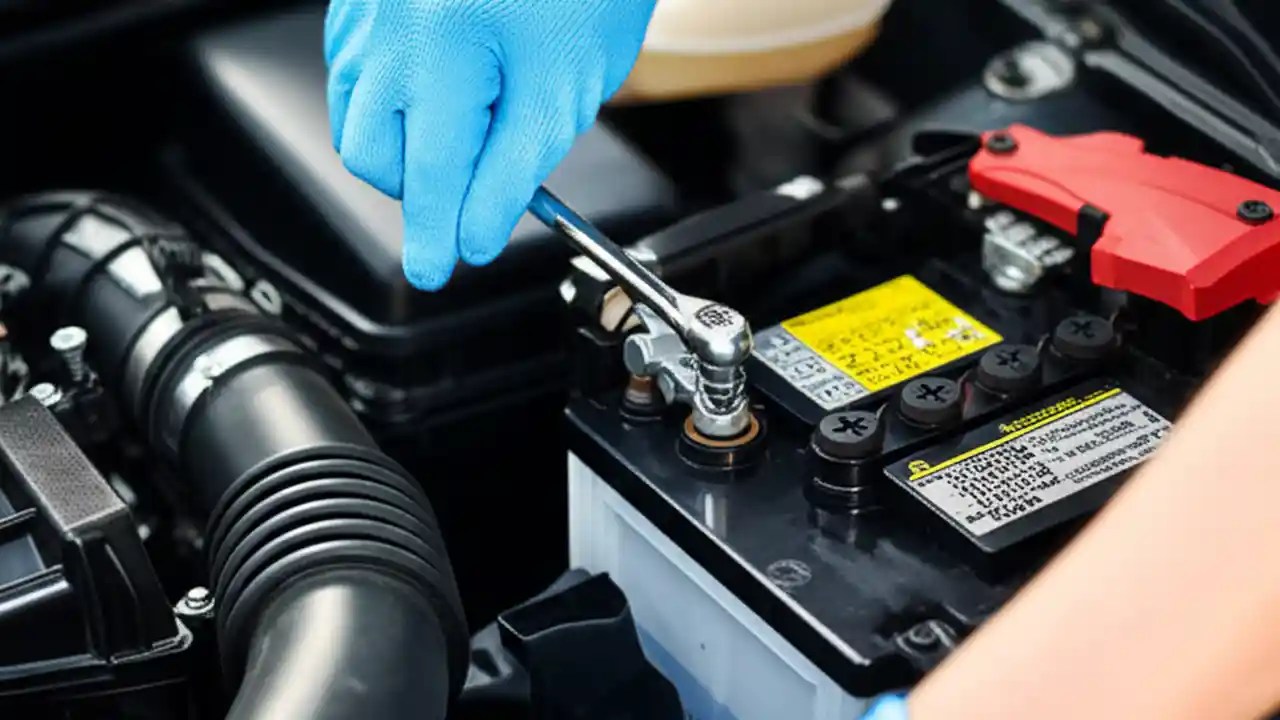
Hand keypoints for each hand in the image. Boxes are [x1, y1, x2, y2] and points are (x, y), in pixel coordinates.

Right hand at [325, 0, 657, 289]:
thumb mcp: (563, 89)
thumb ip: (512, 170)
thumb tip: (474, 234)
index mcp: (438, 48)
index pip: (426, 175)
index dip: (433, 233)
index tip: (434, 271)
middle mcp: (386, 24)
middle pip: (370, 150)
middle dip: (418, 183)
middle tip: (477, 185)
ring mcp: (369, 5)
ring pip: (356, 110)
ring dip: (402, 141)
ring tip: (471, 124)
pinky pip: (356, 66)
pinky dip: (393, 96)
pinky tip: (445, 86)